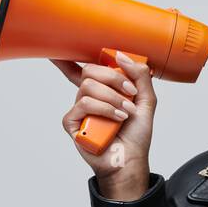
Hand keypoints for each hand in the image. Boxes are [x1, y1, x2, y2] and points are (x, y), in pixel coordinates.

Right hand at [55, 51, 155, 194]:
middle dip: (114, 79)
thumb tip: (120, 55)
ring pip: (88, 87)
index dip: (69, 56)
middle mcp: (89, 97)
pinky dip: (104, 109)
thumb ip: (139, 75)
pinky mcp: (72, 123)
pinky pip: (83, 104)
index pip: (85, 68)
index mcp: (103, 90)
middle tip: (130, 93)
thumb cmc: (136, 134)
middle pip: (90, 71)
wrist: (132, 159)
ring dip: (113, 98)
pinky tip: (116, 120)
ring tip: (126, 112)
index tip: (60, 47)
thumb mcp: (147, 100)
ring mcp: (79, 110)